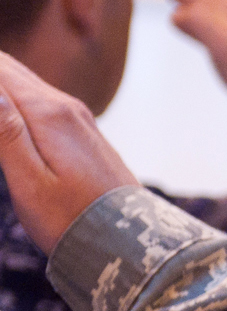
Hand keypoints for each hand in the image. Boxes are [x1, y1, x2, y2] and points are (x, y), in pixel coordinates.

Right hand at [0, 50, 140, 252]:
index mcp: (48, 113)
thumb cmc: (73, 220)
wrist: (130, 242)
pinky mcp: (82, 133)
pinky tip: (3, 117)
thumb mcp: (30, 182)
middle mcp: (66, 107)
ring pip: (23, 83)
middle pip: (8, 68)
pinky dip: (12, 98)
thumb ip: (5, 132)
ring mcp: (78, 118)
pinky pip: (39, 101)